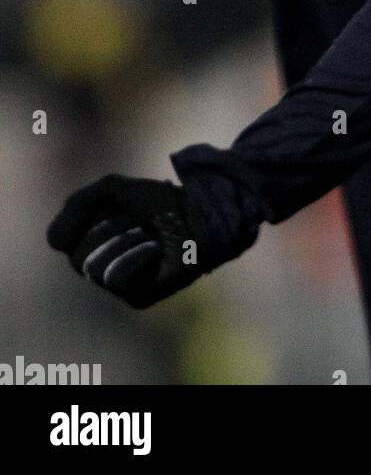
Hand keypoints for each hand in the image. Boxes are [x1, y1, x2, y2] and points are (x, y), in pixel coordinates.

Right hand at [47, 174, 204, 307]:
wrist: (201, 212)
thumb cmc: (160, 200)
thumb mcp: (111, 188)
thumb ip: (75, 204)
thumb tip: (55, 243)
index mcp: (92, 241)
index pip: (59, 238)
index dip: (82, 217)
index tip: (112, 204)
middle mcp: (102, 265)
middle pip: (75, 255)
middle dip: (107, 228)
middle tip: (139, 220)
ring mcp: (119, 284)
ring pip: (92, 268)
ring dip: (122, 240)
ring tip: (149, 232)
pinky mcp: (138, 298)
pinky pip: (116, 278)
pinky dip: (133, 255)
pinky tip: (155, 248)